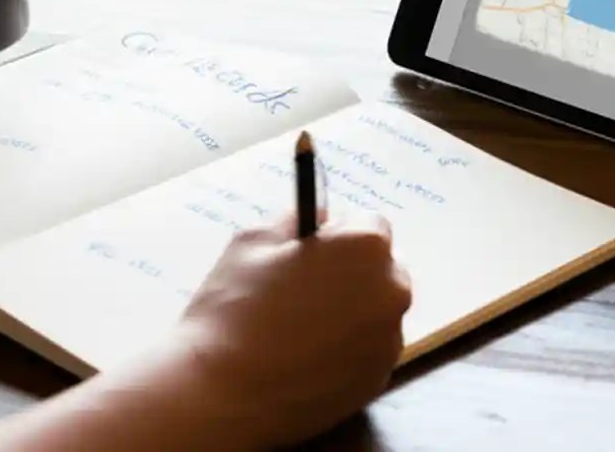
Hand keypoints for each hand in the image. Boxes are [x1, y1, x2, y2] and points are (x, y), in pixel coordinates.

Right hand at [175, 207, 411, 447]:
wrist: (223, 393)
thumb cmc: (234, 309)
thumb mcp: (252, 241)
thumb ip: (293, 221)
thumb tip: (317, 222)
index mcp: (366, 248)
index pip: (367, 224)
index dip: (334, 235)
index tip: (308, 252)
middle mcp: (391, 291)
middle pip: (379, 269)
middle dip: (349, 272)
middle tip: (302, 289)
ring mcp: (388, 341)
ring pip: (374, 312)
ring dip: (350, 312)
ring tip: (298, 329)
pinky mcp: (378, 381)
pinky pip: (367, 351)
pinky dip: (346, 349)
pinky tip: (304, 357)